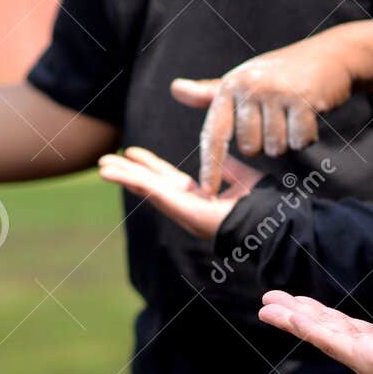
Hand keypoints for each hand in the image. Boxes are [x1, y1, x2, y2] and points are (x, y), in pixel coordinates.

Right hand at [98, 147, 262, 238]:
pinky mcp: (182, 211)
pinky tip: (113, 172)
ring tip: (101, 167)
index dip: (150, 166)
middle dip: (129, 172)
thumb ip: (228, 167)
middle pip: (151, 185)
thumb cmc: (262, 204)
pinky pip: (152, 192)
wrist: (271, 220)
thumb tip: (224, 153)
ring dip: (123, 177)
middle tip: (105, 161)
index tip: (134, 153)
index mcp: (200, 197)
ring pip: (146, 190)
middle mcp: (188, 205)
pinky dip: (130, 181)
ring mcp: (183, 210)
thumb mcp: (242, 177)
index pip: (168, 180)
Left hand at [173, 33, 357, 194]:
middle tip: (276, 121)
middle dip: (264, 145)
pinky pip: (298, 141)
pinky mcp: (303, 99)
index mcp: (231, 86)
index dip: (211, 165)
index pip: (215, 134)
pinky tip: (309, 118)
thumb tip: (175, 89)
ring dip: (286, 141)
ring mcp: (276, 92)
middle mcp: (249, 87)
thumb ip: (210, 93)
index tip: (207, 192)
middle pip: (250, 148)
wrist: (330, 54)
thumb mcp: (243, 80)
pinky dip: (305, 138)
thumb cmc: (281, 73)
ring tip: (292, 118)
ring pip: (275, 147)